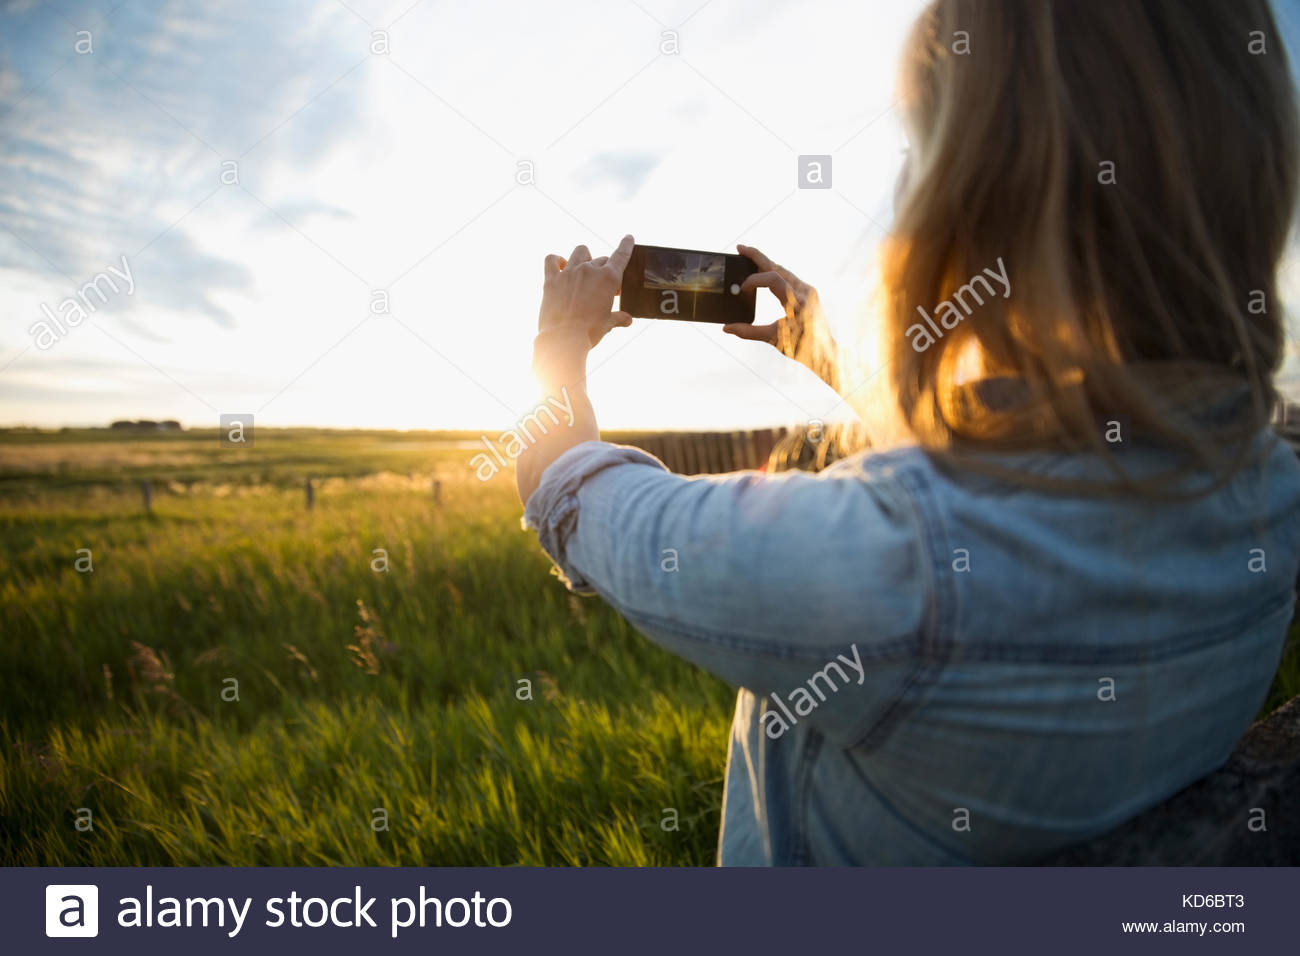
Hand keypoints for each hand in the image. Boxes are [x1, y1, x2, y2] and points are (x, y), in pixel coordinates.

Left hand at [539, 234, 635, 347]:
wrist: (563, 339)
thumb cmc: (589, 332)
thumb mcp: (608, 324)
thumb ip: (618, 318)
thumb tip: (627, 319)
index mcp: (608, 279)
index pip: (621, 255)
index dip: (626, 245)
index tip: (628, 237)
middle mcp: (589, 270)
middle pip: (601, 260)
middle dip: (605, 271)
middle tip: (604, 289)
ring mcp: (569, 272)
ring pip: (580, 251)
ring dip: (585, 257)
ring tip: (584, 270)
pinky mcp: (552, 279)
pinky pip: (552, 260)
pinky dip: (556, 260)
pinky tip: (560, 265)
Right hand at [724, 244, 839, 390]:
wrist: (825, 353)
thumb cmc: (801, 348)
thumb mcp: (773, 339)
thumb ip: (748, 332)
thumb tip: (726, 328)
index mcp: (798, 302)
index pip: (773, 279)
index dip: (754, 280)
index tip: (742, 288)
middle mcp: (805, 291)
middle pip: (778, 267)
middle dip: (757, 257)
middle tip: (740, 248)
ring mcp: (807, 290)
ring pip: (783, 270)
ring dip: (764, 262)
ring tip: (747, 256)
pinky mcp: (807, 293)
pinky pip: (788, 277)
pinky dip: (773, 272)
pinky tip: (762, 270)